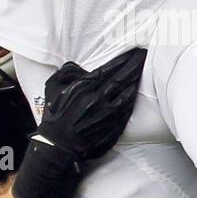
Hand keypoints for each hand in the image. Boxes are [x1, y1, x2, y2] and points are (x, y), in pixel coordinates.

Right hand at [38, 48, 146, 162]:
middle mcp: (98, 100)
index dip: (123, 59)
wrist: (58, 146)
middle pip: (122, 79)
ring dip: (136, 81)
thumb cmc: (54, 116)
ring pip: (127, 94)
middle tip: (144, 56)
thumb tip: (79, 65)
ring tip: (142, 71)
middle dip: (134, 66)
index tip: (133, 51)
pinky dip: (132, 99)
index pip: (109, 69)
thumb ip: (66, 72)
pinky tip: (135, 92)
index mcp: (84, 88)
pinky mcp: (112, 127)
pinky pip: (127, 110)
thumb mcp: (52, 88)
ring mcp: (107, 115)